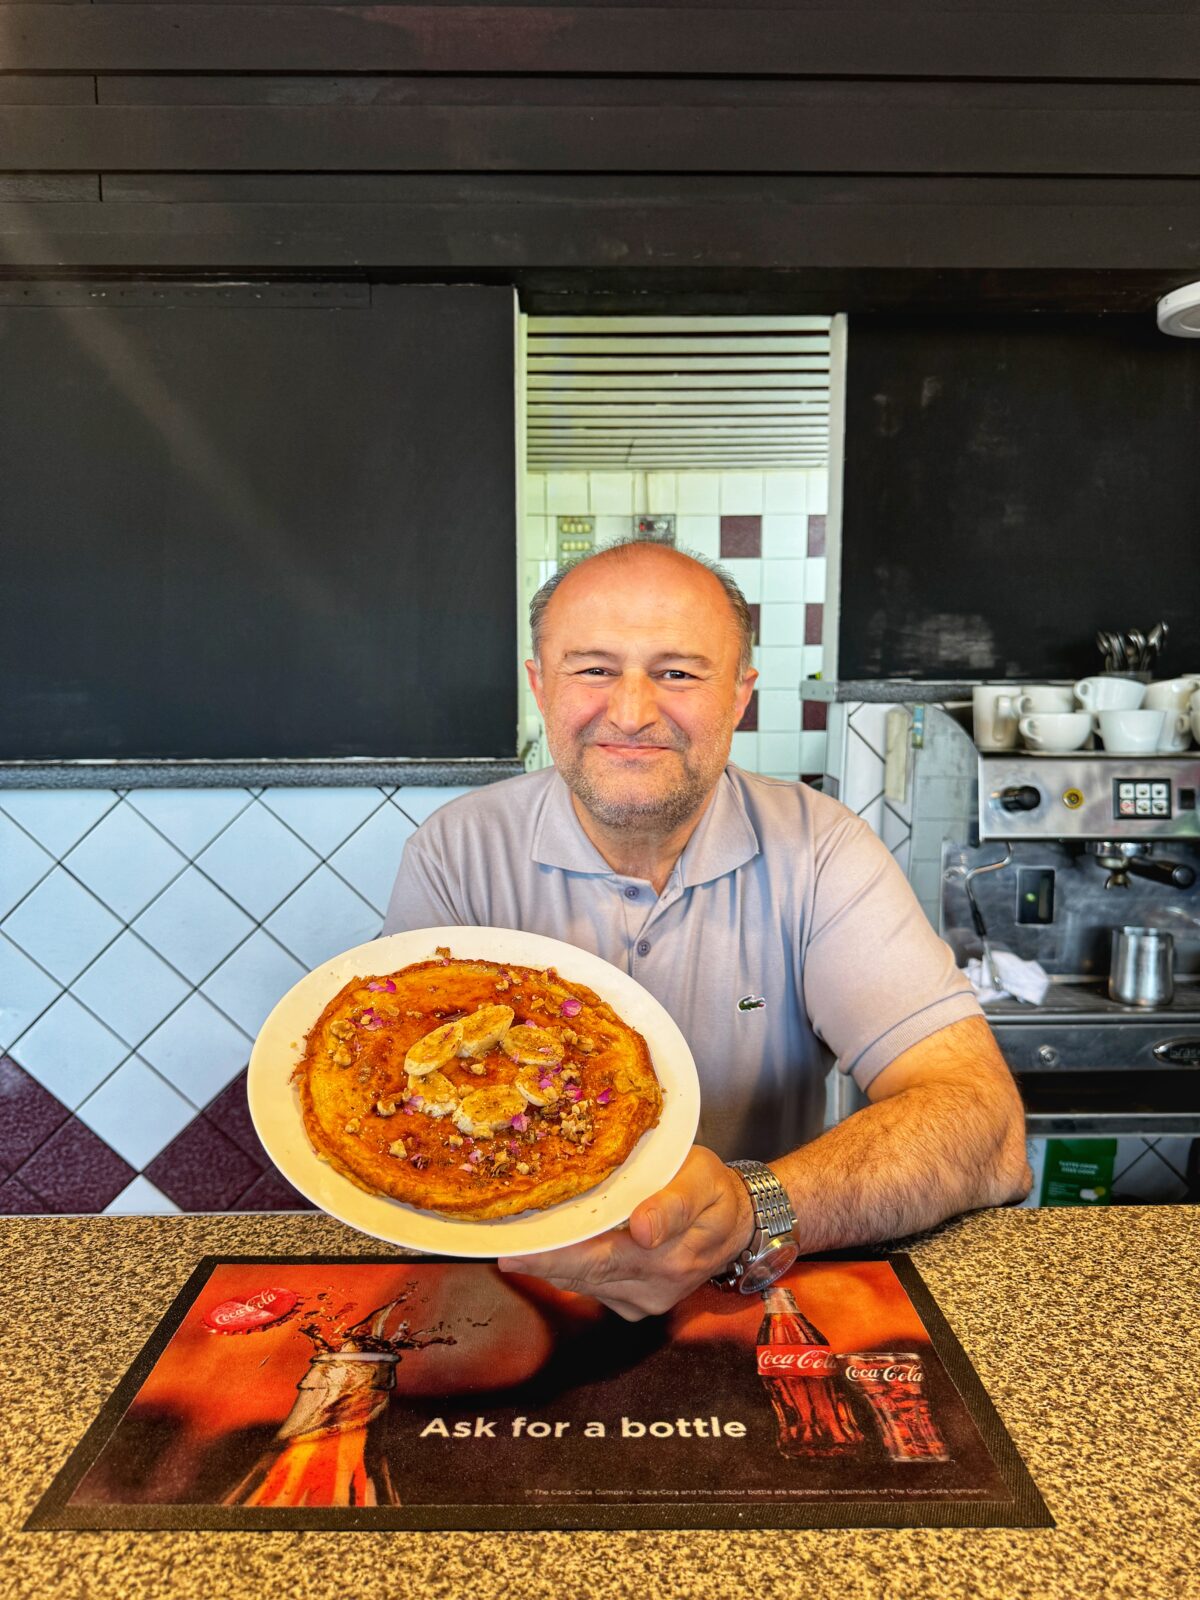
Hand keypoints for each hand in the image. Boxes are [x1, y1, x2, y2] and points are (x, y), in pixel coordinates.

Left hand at [497, 1145, 753, 1319]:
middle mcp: (653, 1288)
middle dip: (539, 1263)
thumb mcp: (703, 1179)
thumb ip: (675, 1202)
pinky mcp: (634, 1304)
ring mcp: (643, 1301)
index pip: (599, 1259)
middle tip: (497, 1247)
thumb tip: (643, 1230)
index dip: (554, 1257)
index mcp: (669, 1257)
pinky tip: (554, 1248)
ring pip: (584, 1284)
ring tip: (518, 1240)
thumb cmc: (713, 1190)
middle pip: (584, 1276)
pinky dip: (570, 1269)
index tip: (514, 1254)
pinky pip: (593, 1288)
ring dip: (552, 1264)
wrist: (737, 1223)